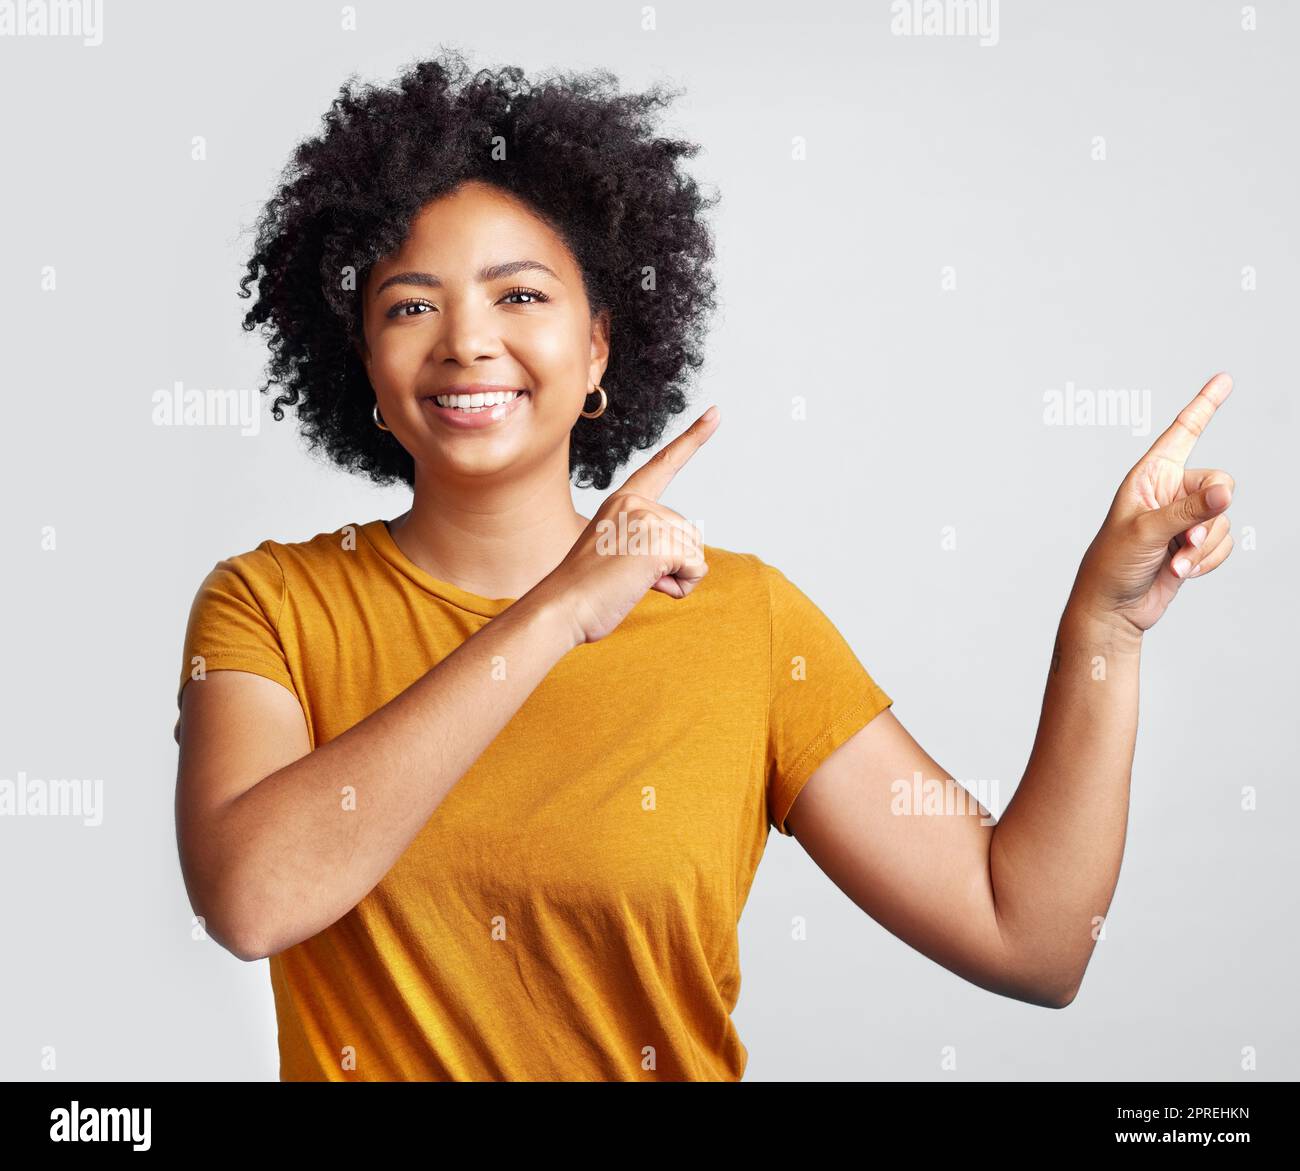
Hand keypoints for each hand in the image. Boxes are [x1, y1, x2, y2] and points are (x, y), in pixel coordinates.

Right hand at [543, 405, 719, 644]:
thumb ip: (646, 545)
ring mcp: (645, 518)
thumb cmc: (585, 592)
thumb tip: (689, 562)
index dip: (693, 440)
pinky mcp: (656, 542)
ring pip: (695, 552)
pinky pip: (696, 568)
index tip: (716, 414)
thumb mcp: (616, 555)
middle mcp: (634, 502)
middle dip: (672, 564)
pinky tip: (643, 587)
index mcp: (622, 500)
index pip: (662, 465)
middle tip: (627, 577)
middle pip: (689, 533)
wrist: (560, 608)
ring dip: (675, 577)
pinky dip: (680, 587)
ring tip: (631, 582)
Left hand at [1071, 372, 1235, 638]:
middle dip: (1208, 517)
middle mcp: (1169, 492)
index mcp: (1149, 476)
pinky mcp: (1192, 543)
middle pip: (1219, 485)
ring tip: (1175, 563)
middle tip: (1185, 541)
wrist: (1112, 608)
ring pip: (1223, 519)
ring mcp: (1183, 518)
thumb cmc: (1112, 565)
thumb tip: (1226, 493)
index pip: (1183, 433)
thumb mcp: (1147, 533)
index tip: (1224, 379)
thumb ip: (1188, 511)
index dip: (1204, 405)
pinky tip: (1181, 573)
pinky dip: (1208, 560)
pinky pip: (1224, 542)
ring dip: (1204, 547)